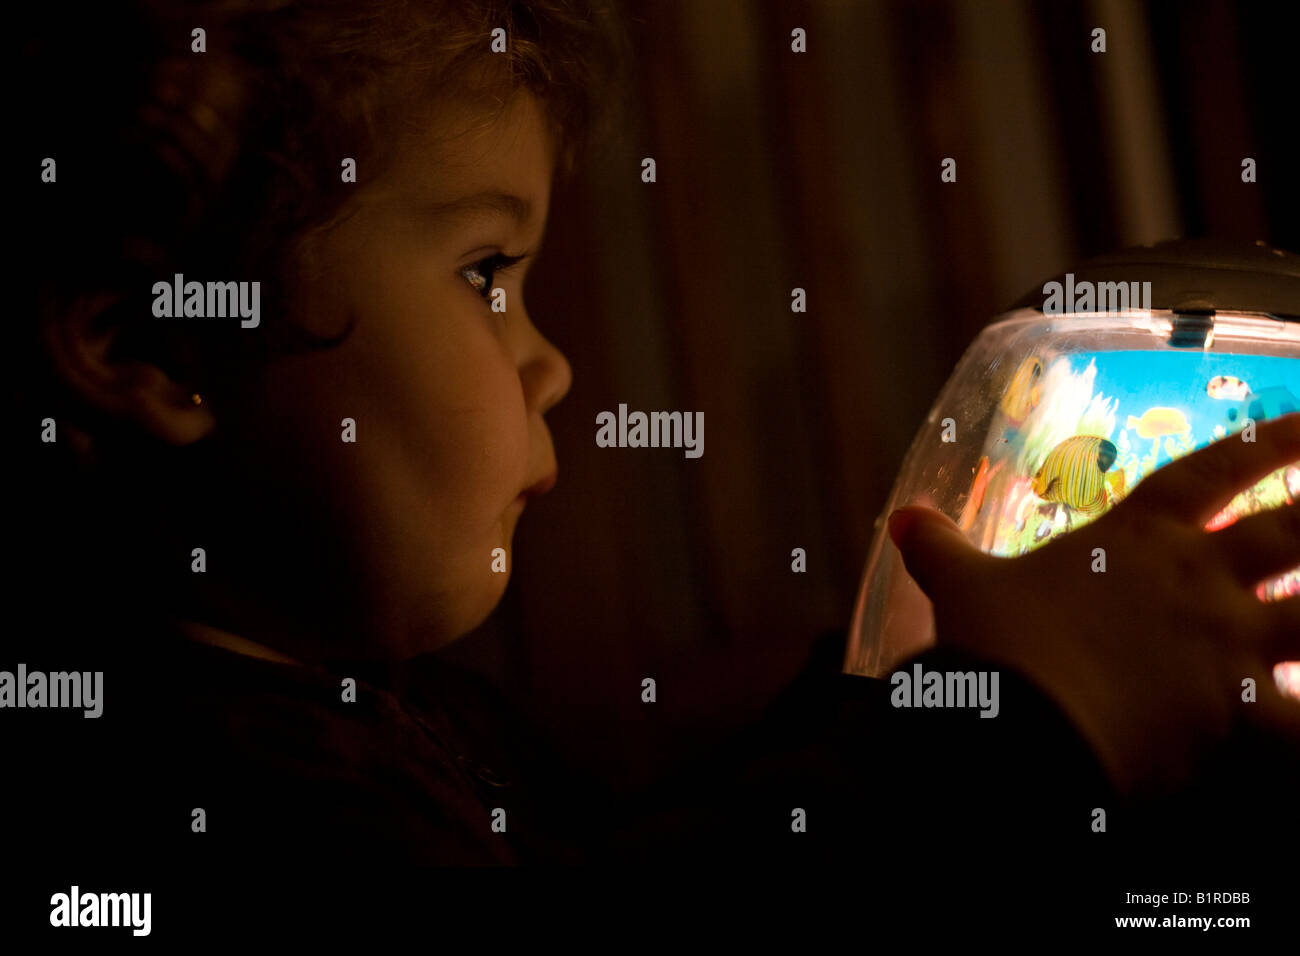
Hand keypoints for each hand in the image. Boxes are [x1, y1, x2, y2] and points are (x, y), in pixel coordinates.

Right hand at [886, 412, 1299, 794]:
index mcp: (1138, 535)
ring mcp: (1226, 643)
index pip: (1218, 470)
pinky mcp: (1238, 714)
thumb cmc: (996, 643)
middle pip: (1297, 530)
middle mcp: (1198, 577)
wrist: (1020, 725)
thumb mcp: (961, 585)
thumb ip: (938, 547)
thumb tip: (901, 518)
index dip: (1273, 441)